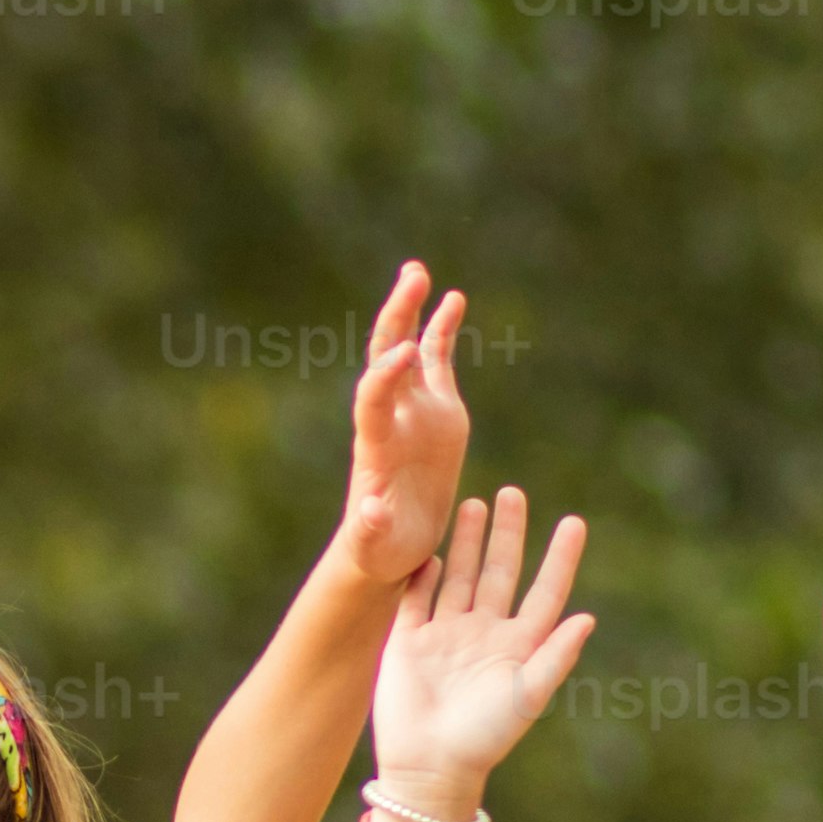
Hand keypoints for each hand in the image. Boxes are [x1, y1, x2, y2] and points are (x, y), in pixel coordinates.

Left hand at [329, 262, 471, 581]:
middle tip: (410, 278)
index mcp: (375, 445)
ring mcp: (413, 408)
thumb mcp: (374, 546)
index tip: (403, 352)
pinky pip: (437, 361)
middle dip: (395, 318)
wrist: (392, 544)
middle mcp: (390, 416)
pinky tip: (454, 298)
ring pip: (409, 348)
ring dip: (412, 310)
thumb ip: (370, 528)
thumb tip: (368, 512)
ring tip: (418, 272)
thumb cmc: (379, 550)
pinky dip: (442, 331)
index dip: (386, 375)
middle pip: (385, 356)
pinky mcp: (437, 410)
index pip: (373, 398)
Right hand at [368, 488, 591, 802]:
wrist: (429, 767)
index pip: (544, 591)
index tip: (574, 522)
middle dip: (506, 534)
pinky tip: (429, 550)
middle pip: (499, 572)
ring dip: (465, 542)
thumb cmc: (485, 737)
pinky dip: (422, 574)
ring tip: (473, 503)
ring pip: (457, 577)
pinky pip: (416, 599)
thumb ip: (555, 656)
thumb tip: (587, 617)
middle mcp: (483, 634)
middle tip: (513, 494)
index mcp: (517, 646)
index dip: (560, 558)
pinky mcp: (408, 642)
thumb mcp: (527, 696)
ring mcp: (444, 636)